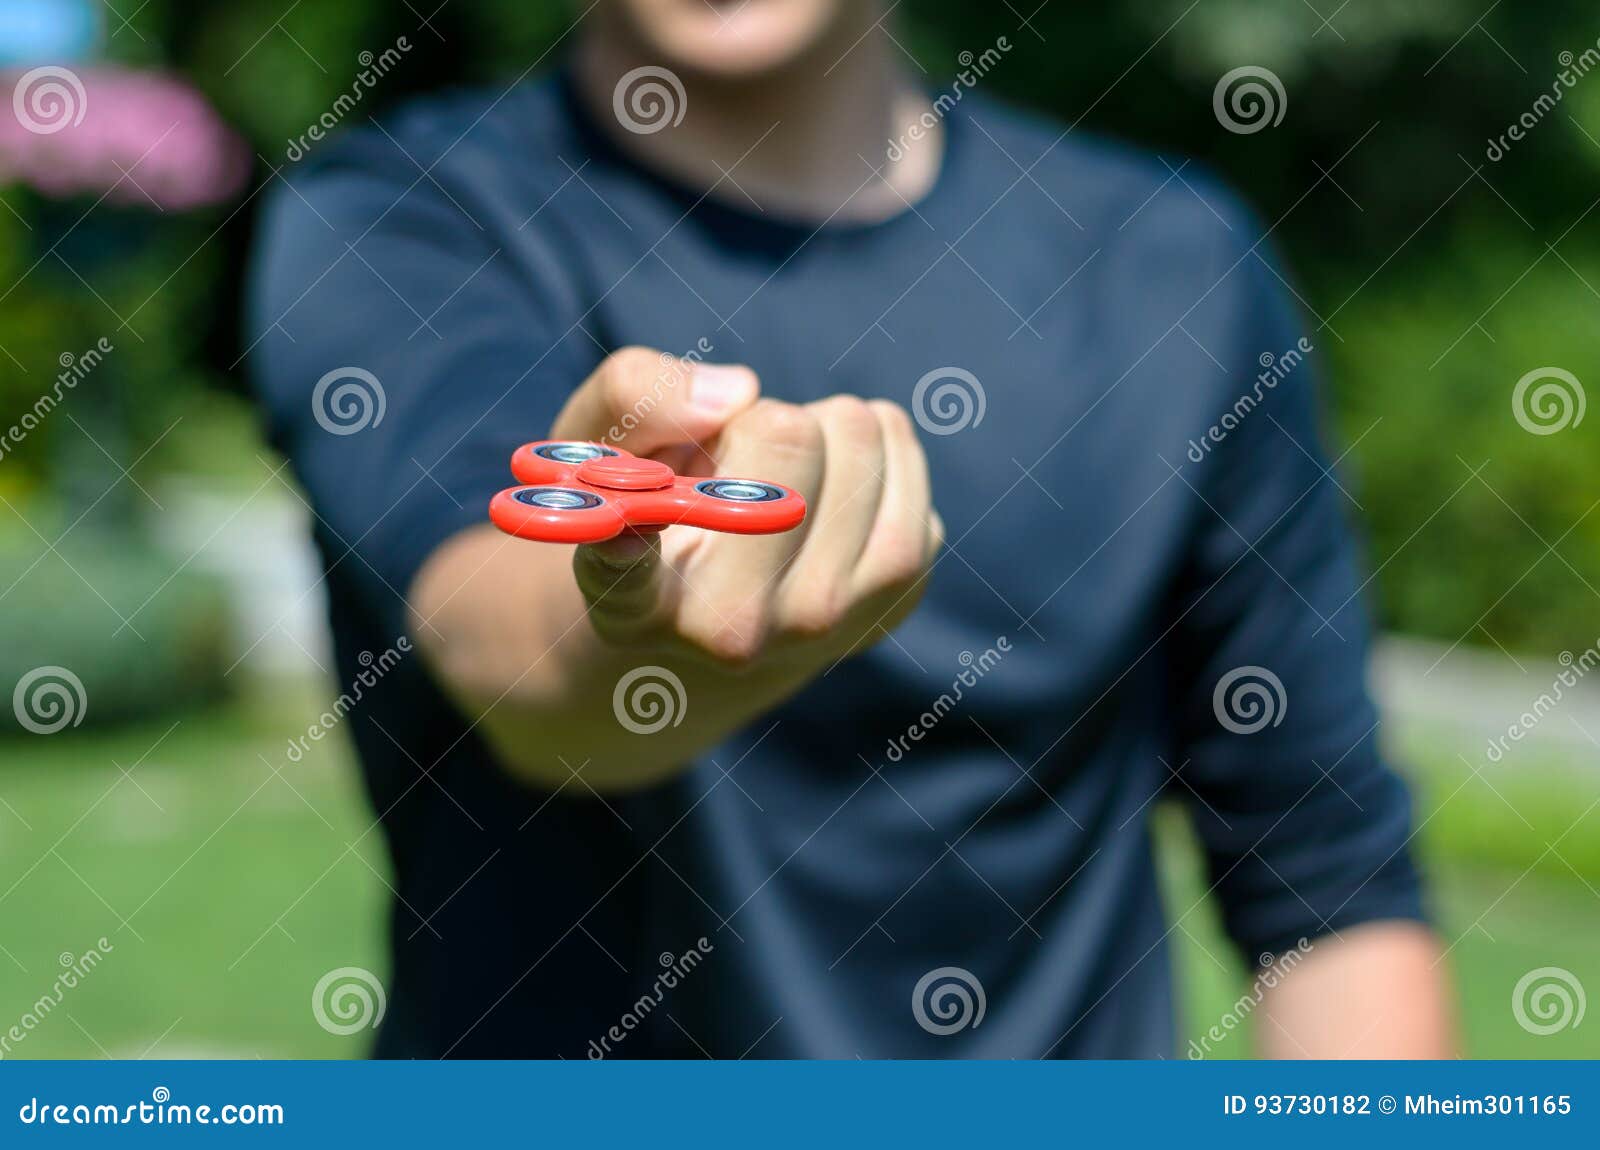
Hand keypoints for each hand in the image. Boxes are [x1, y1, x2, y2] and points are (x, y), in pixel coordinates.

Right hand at [559, 348, 943, 673]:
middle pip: (789, 437)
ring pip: (859, 434)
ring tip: (779, 480)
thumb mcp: (597, 448)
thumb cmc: (649, 511)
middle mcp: (735, 635)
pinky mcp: (898, 596)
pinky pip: (903, 452)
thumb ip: (633, 397)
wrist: (717, 620)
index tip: (618, 528)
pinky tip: (831, 490)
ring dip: (821, 427)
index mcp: (635, 609)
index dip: (626, 547)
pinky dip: (873, 443)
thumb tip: (738, 392)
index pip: (626, 578)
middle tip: (733, 466)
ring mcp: (828, 625)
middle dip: (762, 419)